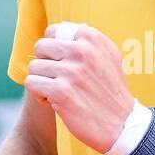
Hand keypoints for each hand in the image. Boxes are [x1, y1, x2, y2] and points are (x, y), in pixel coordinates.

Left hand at [26, 23, 133, 152]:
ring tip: (60, 91)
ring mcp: (70, 71)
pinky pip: (32, 84)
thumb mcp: (110, 57)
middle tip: (59, 79)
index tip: (63, 63)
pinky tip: (56, 102)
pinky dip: (40, 95)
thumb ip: (88, 40)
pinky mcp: (60, 92)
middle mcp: (81, 51)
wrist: (122, 125)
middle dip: (45, 64)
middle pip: (40, 47)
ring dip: (42, 81)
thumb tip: (61, 29)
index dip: (53, 49)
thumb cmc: (112, 91)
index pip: (53, 31)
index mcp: (92, 38)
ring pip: (34, 67)